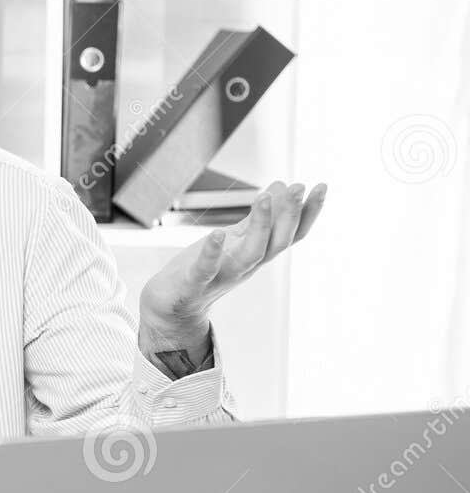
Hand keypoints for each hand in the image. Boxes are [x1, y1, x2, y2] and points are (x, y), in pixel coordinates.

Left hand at [139, 179, 326, 345]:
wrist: (170, 306)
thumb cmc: (204, 269)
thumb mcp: (234, 240)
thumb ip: (257, 217)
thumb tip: (283, 185)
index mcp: (257, 255)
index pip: (291, 235)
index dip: (308, 214)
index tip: (322, 187)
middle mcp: (246, 267)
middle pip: (277, 243)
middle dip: (290, 215)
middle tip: (298, 186)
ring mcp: (222, 276)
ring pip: (251, 254)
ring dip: (260, 226)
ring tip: (264, 197)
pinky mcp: (194, 283)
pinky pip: (206, 269)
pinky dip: (213, 253)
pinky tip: (218, 233)